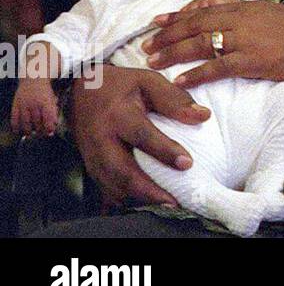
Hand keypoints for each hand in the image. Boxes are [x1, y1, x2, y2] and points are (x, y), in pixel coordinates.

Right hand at [12, 79, 58, 136]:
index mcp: (45, 101)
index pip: (48, 116)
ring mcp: (24, 104)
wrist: (33, 78)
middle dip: (39, 129)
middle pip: (36, 121)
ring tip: (29, 134)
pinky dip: (15, 126)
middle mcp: (34, 103)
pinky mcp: (16, 104)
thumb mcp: (52, 98)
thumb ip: (53, 111)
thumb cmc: (44, 90)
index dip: (49, 126)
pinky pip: (14, 117)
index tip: (50, 133)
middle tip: (40, 134)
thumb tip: (54, 123)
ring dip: (28, 130)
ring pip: (25, 121)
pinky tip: (17, 131)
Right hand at [69, 65, 209, 206]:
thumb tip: (203, 117)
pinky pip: (105, 186)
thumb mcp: (148, 81)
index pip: (142, 135)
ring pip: (111, 184)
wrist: (80, 90)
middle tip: (173, 200)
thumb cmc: (121, 85)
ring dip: (137, 198)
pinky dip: (124, 198)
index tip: (187, 164)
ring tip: (163, 205)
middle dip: (146, 189)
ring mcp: (92, 154)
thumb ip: (174, 99)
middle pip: (121, 170)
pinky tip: (144, 203)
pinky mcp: (90, 164)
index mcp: (118, 113)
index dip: (164, 151)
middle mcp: (101, 137)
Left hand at [142, 0, 283, 88]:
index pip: (204, 7)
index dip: (178, 14)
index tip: (158, 20)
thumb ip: (249, 18)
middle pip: (195, 24)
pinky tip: (180, 81)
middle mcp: (241, 19)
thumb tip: (230, 24)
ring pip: (199, 43)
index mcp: (246, 7)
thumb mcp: (273, 15)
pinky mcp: (252, 60)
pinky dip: (196, 74)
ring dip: (173, 53)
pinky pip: (217, 67)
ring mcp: (245, 39)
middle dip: (167, 34)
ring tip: (153, 62)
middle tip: (147, 44)